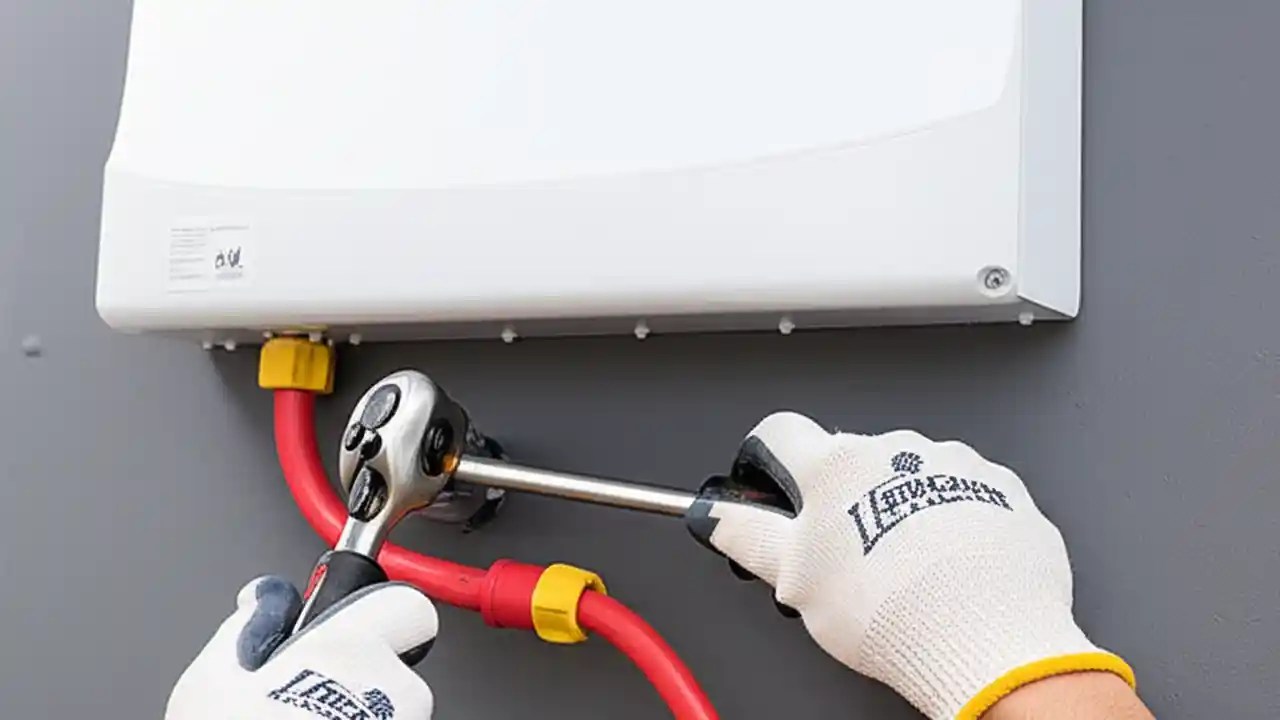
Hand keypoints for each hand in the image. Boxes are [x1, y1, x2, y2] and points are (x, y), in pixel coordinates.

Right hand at [167, 577, 437, 719]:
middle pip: (399, 667)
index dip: (378, 612)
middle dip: (366, 676)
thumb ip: (249, 625)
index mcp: (350, 650)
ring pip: (396, 710)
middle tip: (316, 692)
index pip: (407, 606)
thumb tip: (264, 599)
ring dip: (365, 715)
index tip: (352, 624)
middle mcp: (392, 690)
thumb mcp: (212, 679)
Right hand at [686, 412, 1135, 719]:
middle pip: (848, 457)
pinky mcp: (1000, 488)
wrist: (983, 637)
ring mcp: (952, 464)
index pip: (780, 431)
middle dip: (840, 496)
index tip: (772, 488)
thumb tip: (710, 512)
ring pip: (909, 474)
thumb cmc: (887, 609)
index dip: (767, 460)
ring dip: (899, 506)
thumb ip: (744, 534)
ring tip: (903, 568)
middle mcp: (894, 448)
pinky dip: (952, 522)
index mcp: (835, 464)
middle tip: (842, 555)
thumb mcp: (792, 577)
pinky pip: (965, 495)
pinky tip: (947, 566)